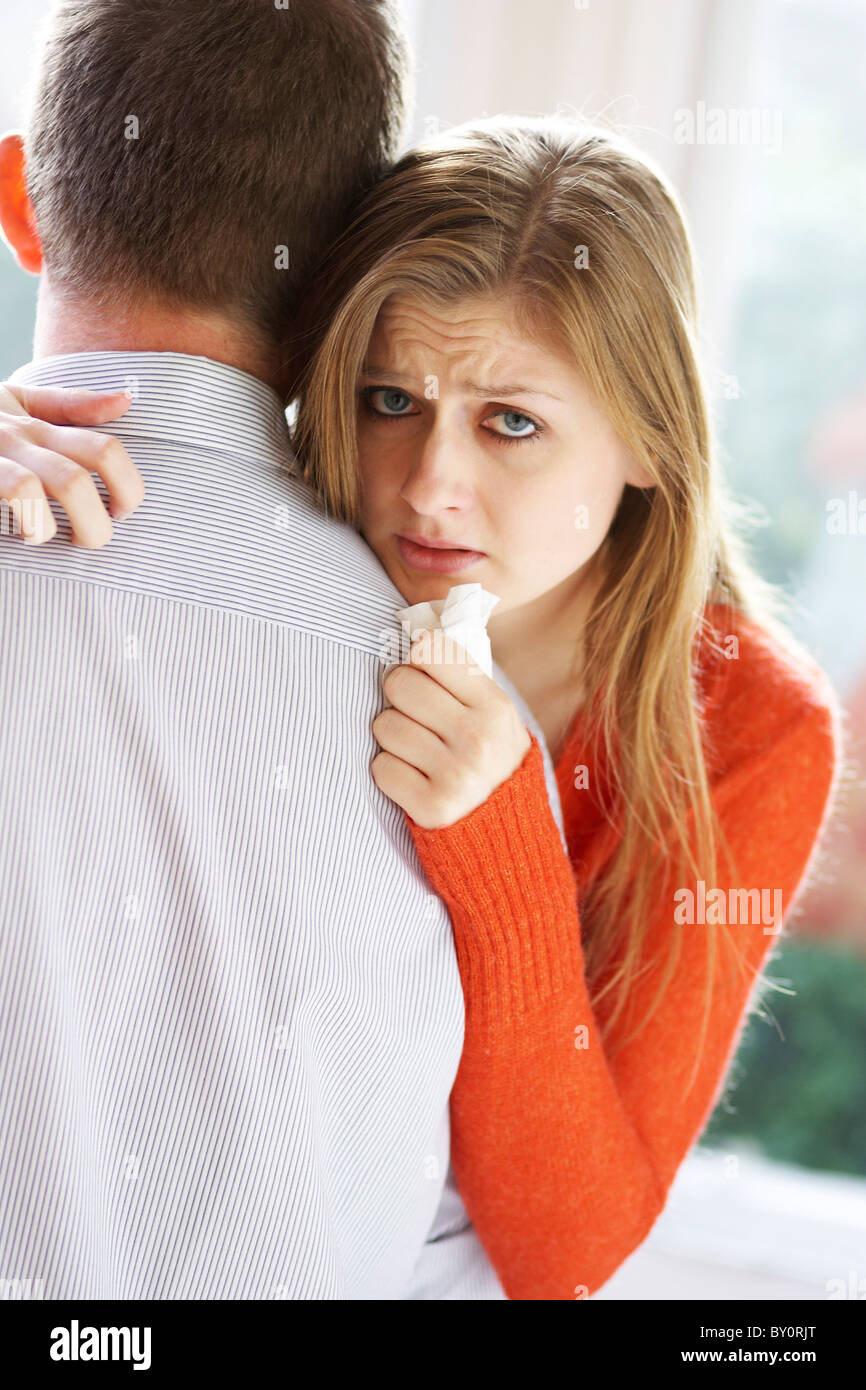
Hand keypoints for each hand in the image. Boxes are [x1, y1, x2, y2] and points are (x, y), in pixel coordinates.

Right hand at [0, 383, 144, 547]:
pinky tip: (24, 534)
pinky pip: (21, 491)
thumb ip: (68, 404)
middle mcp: (22, 438)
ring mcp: (1, 454)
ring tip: (52, 540)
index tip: (121, 513)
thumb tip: (126, 399)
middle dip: (96, 524)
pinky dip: (32, 522)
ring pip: (62, 484)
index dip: (128, 487)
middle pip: (83, 479)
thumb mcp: (16, 401)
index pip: (106, 451)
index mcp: (39, 426)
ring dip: (68, 525)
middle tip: (89, 541)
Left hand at [371, 628, 532, 829]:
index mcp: (495, 706)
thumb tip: (417, 628)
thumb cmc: (489, 759)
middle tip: (413, 714)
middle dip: (398, 697)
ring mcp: (456, 775)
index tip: (421, 672)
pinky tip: (414, 778)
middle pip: (400, 684)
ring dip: (392, 737)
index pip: (431, 650)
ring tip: (418, 750)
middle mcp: (478, 738)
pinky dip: (390, 773)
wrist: (506, 833)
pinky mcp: (432, 807)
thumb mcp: (495, 714)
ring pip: (385, 726)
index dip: (416, 658)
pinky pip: (381, 769)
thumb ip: (462, 674)